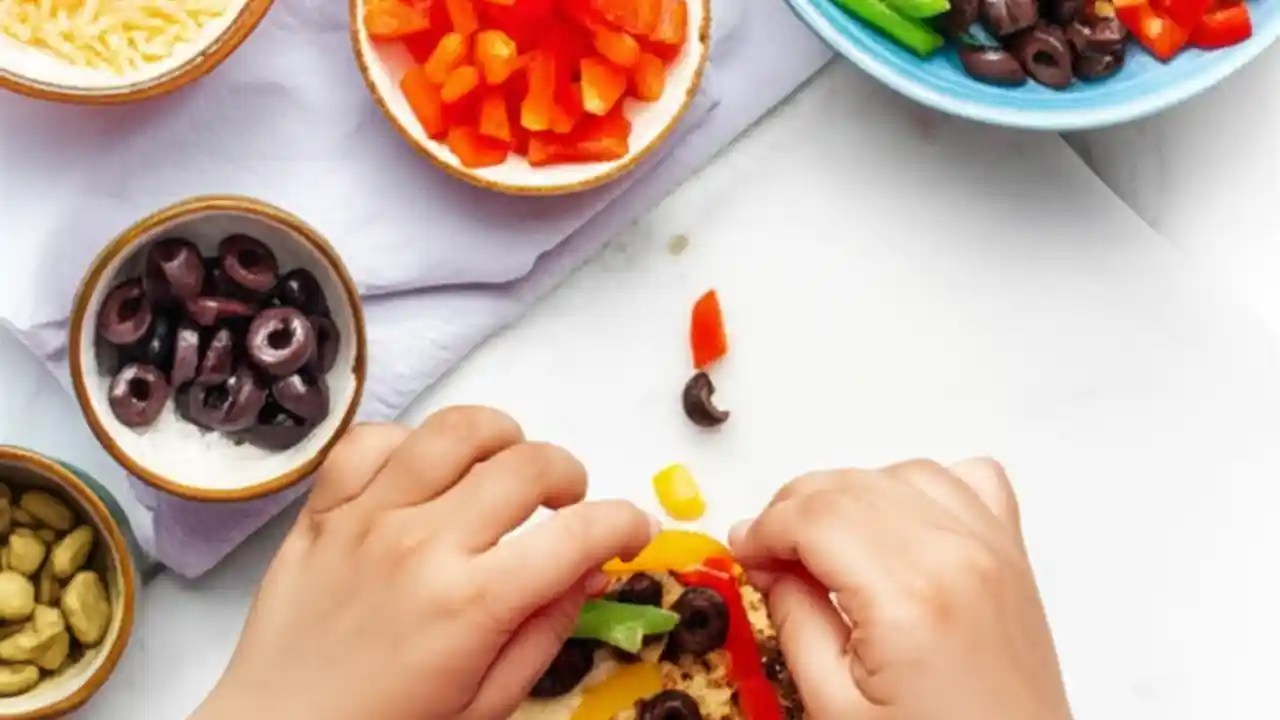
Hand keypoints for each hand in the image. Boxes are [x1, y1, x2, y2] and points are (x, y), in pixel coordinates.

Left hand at [191, 407, 655, 719]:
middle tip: (567, 504)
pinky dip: (410, 443)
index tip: (633, 532)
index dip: (627, 523)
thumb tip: (590, 569)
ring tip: (505, 467)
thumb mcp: (487, 702)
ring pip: (454, 430)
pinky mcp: (322, 509)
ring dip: (501, 437)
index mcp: (474, 603)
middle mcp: (424, 545)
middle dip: (570, 474)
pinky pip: (370, 440)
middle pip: (527, 463)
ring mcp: (367, 518)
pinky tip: (425, 472)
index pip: (580, 534)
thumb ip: (545, 630)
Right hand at [730, 459, 1070, 719]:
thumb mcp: (835, 706)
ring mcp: (993, 549)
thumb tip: (769, 563)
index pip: (816, 516)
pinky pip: (968, 479)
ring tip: (824, 543)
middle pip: (852, 485)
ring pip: (900, 472)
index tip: (745, 552)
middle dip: (794, 510)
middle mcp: (958, 555)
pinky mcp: (1012, 556)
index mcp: (910, 596)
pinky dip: (923, 487)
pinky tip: (896, 523)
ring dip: (851, 494)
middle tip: (769, 555)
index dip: (766, 528)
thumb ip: (796, 621)